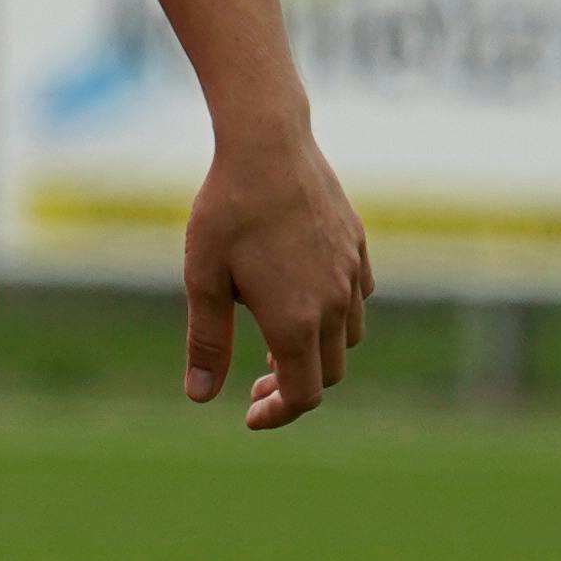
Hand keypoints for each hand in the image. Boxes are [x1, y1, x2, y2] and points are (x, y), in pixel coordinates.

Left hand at [181, 119, 370, 429]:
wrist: (268, 145)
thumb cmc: (227, 211)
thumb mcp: (204, 280)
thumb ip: (208, 342)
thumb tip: (201, 397)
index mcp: (295, 322)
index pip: (303, 395)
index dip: (277, 415)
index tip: (249, 415)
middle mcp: (334, 304)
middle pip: (329, 373)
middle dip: (294, 388)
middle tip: (255, 384)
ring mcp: (352, 273)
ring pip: (349, 337)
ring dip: (318, 352)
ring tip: (277, 340)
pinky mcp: (358, 244)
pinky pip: (359, 296)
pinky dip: (336, 313)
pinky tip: (304, 296)